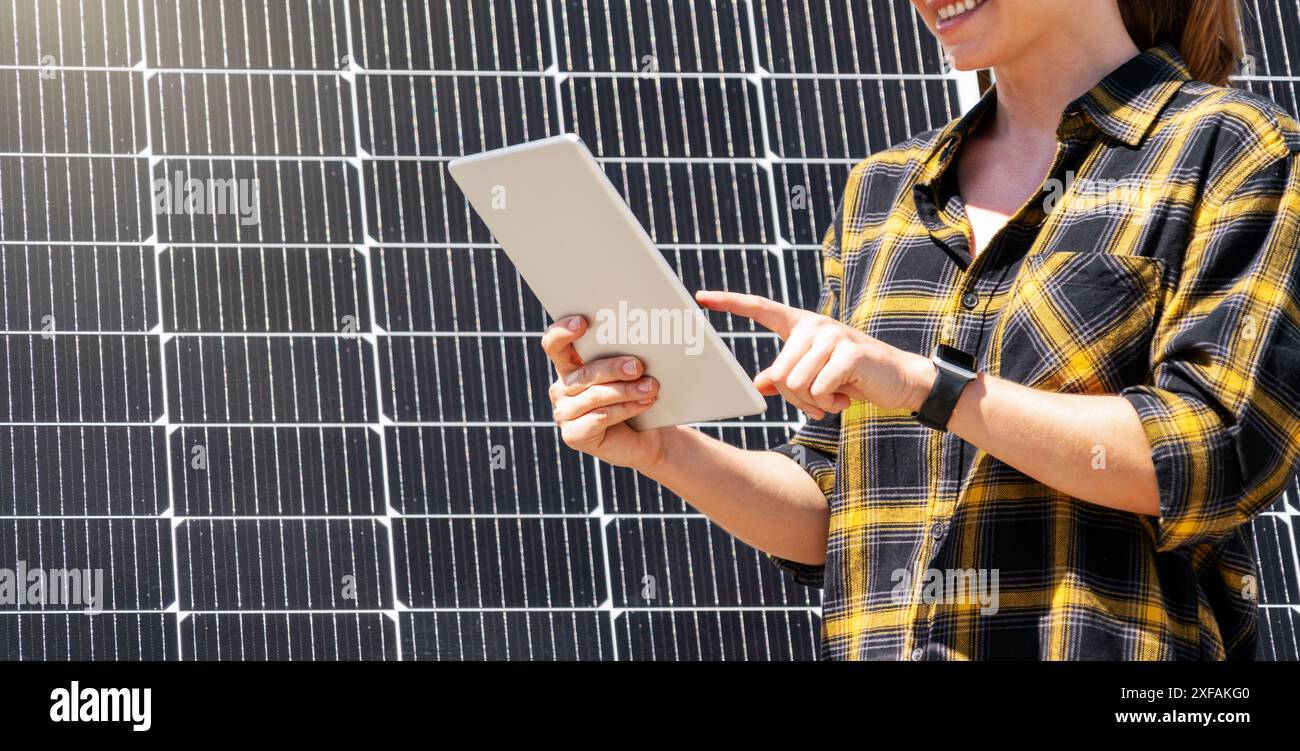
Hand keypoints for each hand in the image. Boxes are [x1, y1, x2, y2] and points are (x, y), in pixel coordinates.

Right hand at [542, 315, 673, 468]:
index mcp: (569, 366)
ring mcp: (564, 413)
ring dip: (626, 390)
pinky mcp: (573, 435)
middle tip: (638, 366)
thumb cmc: (636, 398)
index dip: (562, 331)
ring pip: (595, 396)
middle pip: (584, 373)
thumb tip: (638, 343)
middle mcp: (562, 388)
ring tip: (651, 387)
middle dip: (613, 367)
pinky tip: (644, 403)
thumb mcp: (628, 374)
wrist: (645, 438)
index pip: (554, 344)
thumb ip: (623, 357)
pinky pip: (601, 418)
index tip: (582, 322)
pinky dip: (626, 409)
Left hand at [695, 290, 933, 418]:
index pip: (759, 308)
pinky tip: (847, 395)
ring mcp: (830, 336)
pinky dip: (830, 402)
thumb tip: (761, 383)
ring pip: (795, 384)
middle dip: (797, 398)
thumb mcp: (815, 377)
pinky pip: (818, 388)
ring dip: (815, 402)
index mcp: (801, 326)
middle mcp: (813, 325)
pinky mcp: (847, 352)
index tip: (700, 297)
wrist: (898, 381)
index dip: (729, 303)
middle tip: (822, 397)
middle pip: (778, 373)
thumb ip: (787, 378)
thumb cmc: (852, 379)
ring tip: (836, 393)